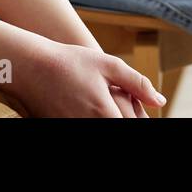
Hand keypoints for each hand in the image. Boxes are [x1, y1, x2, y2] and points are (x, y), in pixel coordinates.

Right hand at [10, 40, 165, 117]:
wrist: (32, 66)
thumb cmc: (71, 62)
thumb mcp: (108, 64)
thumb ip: (137, 83)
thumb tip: (160, 100)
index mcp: (104, 112)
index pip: (130, 125)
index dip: (138, 120)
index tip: (139, 114)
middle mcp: (88, 126)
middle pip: (118, 127)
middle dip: (127, 118)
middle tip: (130, 108)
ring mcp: (73, 127)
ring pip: (102, 130)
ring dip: (110, 118)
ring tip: (107, 106)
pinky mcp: (60, 127)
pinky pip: (84, 127)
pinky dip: (93, 119)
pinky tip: (90, 107)